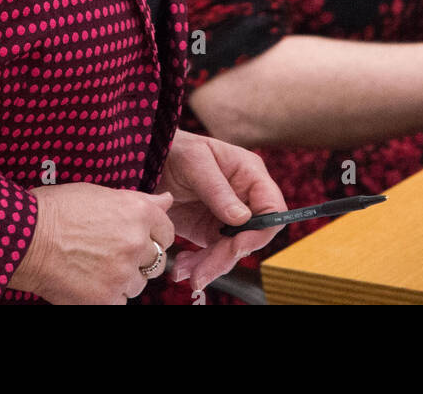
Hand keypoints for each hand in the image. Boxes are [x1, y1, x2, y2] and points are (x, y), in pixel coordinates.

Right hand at [8, 182, 174, 303]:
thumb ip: (138, 201)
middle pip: (154, 260)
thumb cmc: (57, 210)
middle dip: (138, 258)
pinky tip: (89, 281)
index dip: (153, 235)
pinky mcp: (106, 298)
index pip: (166, 231)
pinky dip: (107, 295)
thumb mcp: (100, 193)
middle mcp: (136, 243)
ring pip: (138, 283)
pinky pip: (120, 302)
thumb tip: (167, 200)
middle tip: (112, 253)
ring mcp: (123, 273)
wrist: (26, 238)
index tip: (141, 238)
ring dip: (123, 278)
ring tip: (96, 266)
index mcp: (138, 213)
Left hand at [156, 129, 286, 292]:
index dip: (261, 231)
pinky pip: (214, 255)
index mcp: (250, 174)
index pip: (273, 208)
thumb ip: (218, 189)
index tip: (237, 246)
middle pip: (252, 237)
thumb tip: (242, 218)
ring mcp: (228, 217)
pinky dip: (199, 266)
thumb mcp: (195, 162)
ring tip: (187, 274)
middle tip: (202, 272)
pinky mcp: (211, 231)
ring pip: (233, 252)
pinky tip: (183, 267)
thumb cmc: (175, 149)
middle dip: (228, 257)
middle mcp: (245, 198)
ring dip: (211, 267)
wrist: (149, 161)